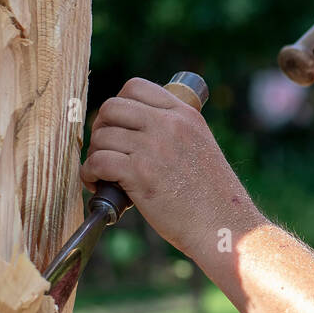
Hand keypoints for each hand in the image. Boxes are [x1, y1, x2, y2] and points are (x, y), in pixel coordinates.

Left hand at [80, 78, 263, 256]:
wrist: (224, 225)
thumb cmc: (212, 196)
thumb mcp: (200, 147)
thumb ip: (173, 132)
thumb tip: (134, 131)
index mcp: (185, 114)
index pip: (135, 87)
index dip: (119, 106)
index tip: (118, 127)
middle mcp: (169, 124)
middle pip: (111, 106)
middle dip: (101, 128)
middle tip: (106, 150)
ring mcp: (154, 147)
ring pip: (102, 136)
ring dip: (95, 155)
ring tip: (102, 174)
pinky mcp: (141, 173)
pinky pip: (98, 161)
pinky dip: (89, 174)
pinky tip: (98, 185)